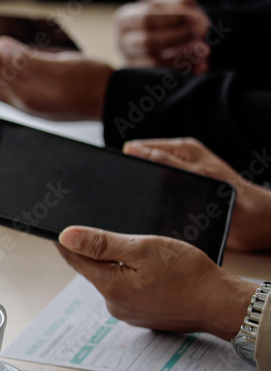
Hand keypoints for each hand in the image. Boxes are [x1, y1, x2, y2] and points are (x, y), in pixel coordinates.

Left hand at [0, 36, 113, 119]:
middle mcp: (22, 100)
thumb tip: (0, 46)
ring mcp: (30, 100)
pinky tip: (11, 55)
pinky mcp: (40, 97)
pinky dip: (7, 68)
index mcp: (23, 95)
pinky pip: (14, 82)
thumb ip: (26, 59)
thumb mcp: (59, 65)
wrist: (114, 100)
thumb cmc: (91, 85)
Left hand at [56, 226, 252, 340]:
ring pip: (114, 280)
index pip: (75, 260)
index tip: (55, 231)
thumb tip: (66, 237)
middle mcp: (114, 304)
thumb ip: (102, 244)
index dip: (65, 243)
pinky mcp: (144, 316)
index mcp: (110, 287)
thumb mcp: (142, 249)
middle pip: (95, 270)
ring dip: (122, 266)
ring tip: (146, 257)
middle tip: (117, 238)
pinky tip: (155, 273)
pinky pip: (130, 291)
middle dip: (101, 252)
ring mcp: (129, 313)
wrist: (222, 304)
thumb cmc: (189, 275)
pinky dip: (136, 279)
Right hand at [114, 0, 210, 73]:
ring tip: (205, 50)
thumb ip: (180, 2)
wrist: (172, 30)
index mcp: (125, 19)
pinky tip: (202, 66)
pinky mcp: (143, 78)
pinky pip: (163, 77)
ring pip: (154, 62)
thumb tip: (195, 23)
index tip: (195, 18)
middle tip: (202, 34)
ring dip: (183, 56)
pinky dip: (185, 72)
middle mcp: (123, 42)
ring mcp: (131, 61)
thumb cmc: (170, 11)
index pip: (146, 19)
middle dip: (179, 38)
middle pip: (148, 42)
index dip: (172, 19)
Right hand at [122, 138, 270, 251]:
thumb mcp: (197, 175)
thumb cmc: (234, 197)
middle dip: (134, 179)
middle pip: (142, 167)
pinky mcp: (179, 200)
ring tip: (135, 207)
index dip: (129, 159)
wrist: (255, 223)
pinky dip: (152, 207)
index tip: (116, 173)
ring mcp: (178, 182)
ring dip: (143, 197)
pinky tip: (149, 215)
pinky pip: (157, 201)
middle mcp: (179, 163)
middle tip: (125, 194)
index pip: (142, 148)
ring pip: (148, 186)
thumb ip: (167, 162)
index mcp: (183, 150)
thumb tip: (133, 149)